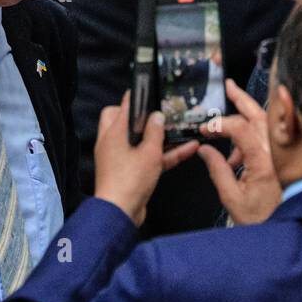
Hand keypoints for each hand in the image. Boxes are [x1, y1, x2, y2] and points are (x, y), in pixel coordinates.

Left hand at [93, 92, 198, 225]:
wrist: (120, 212)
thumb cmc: (130, 180)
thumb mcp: (149, 152)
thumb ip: (155, 132)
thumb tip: (157, 115)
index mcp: (113, 133)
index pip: (121, 106)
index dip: (136, 96)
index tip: (150, 90)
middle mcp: (113, 143)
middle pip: (125, 121)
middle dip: (143, 117)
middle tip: (161, 114)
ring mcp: (121, 158)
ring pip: (141, 141)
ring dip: (161, 138)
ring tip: (182, 130)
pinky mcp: (130, 172)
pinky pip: (148, 158)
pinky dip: (165, 154)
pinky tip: (188, 149)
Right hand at [197, 78, 281, 224]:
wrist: (290, 231)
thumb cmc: (264, 219)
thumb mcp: (232, 198)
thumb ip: (217, 170)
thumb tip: (205, 151)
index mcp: (263, 161)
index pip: (241, 128)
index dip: (220, 124)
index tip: (206, 130)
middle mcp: (277, 153)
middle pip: (260, 115)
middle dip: (242, 99)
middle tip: (229, 86)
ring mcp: (283, 154)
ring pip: (267, 123)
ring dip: (249, 114)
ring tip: (229, 120)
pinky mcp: (286, 159)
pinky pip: (271, 137)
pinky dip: (254, 136)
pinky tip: (239, 155)